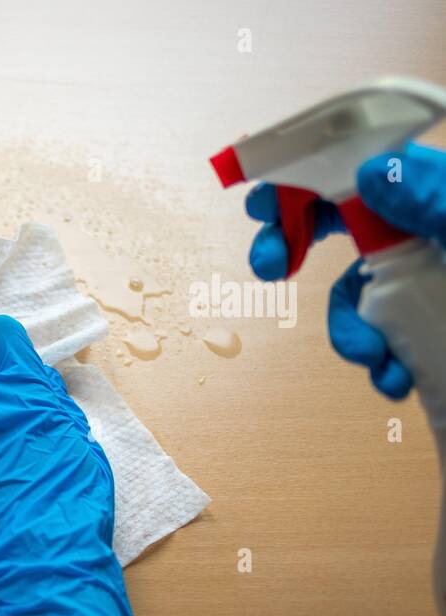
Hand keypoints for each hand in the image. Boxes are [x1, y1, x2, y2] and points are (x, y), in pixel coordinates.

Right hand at [245, 142, 445, 398]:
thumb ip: (434, 197)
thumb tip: (372, 174)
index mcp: (435, 196)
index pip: (359, 163)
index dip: (304, 174)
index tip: (260, 199)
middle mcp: (427, 232)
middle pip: (339, 223)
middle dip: (294, 246)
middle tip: (271, 267)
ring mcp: (428, 282)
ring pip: (353, 293)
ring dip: (346, 330)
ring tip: (372, 358)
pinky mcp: (428, 325)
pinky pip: (380, 335)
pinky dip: (378, 362)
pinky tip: (397, 378)